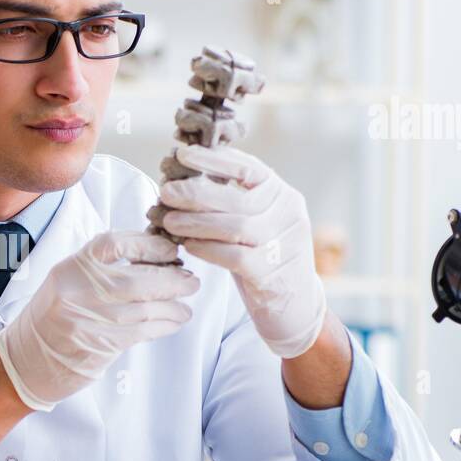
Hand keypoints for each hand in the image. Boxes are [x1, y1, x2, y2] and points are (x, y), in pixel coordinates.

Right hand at [0, 230, 199, 411]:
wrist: (25, 360)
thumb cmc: (52, 318)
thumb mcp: (68, 281)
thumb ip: (102, 268)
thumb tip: (154, 258)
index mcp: (70, 268)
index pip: (115, 244)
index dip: (148, 244)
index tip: (169, 249)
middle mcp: (78, 291)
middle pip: (136, 279)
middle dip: (171, 279)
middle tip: (191, 280)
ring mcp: (89, 319)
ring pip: (144, 308)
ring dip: (173, 305)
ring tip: (186, 304)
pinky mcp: (100, 345)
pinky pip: (142, 331)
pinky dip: (164, 324)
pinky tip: (175, 320)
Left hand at [158, 144, 325, 358]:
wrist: (294, 306)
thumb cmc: (264, 256)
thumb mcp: (255, 221)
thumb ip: (231, 200)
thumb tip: (187, 175)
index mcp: (283, 195)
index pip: (249, 168)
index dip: (214, 160)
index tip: (182, 154)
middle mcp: (289, 215)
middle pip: (239, 198)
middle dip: (197, 193)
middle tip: (166, 192)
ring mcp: (284, 245)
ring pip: (236, 226)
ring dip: (197, 222)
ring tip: (169, 220)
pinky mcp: (272, 274)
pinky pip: (235, 257)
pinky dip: (207, 249)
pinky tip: (188, 245)